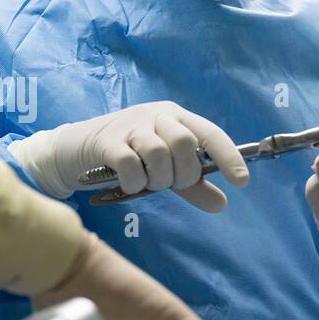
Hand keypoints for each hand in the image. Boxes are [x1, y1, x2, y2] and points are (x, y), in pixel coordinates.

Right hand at [9, 101, 248, 209]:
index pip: (210, 133)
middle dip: (183, 174)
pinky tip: (129, 183)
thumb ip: (192, 186)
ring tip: (147, 183)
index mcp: (175, 116)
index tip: (242, 182)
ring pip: (159, 153)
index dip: (228, 157)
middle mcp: (155, 115)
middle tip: (170, 184)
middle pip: (185, 143)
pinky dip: (135, 181)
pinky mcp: (106, 141)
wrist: (76, 149)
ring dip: (158, 179)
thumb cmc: (126, 154)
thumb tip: (222, 204)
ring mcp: (130, 126)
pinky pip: (131, 164)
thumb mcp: (163, 169)